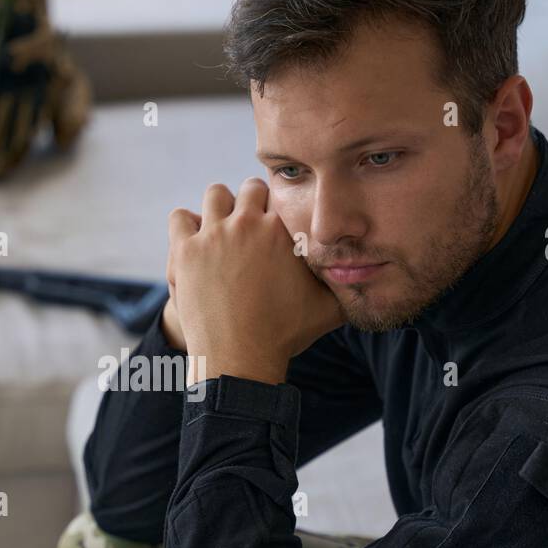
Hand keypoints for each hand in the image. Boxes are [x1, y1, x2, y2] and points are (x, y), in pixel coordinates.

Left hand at [167, 178, 343, 385]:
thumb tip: (367, 273)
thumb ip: (346, 284)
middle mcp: (247, 224)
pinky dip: (187, 226)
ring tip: (224, 232)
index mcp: (283, 230)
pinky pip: (180, 218)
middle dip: (253, 204)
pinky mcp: (185, 250)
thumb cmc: (284, 335)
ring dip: (221, 209)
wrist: (240, 359)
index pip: (283, 195)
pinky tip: (197, 244)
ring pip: (216, 195)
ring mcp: (213, 235)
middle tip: (252, 229)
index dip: (280, 209)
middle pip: (251, 188)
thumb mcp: (328, 309)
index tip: (276, 225)